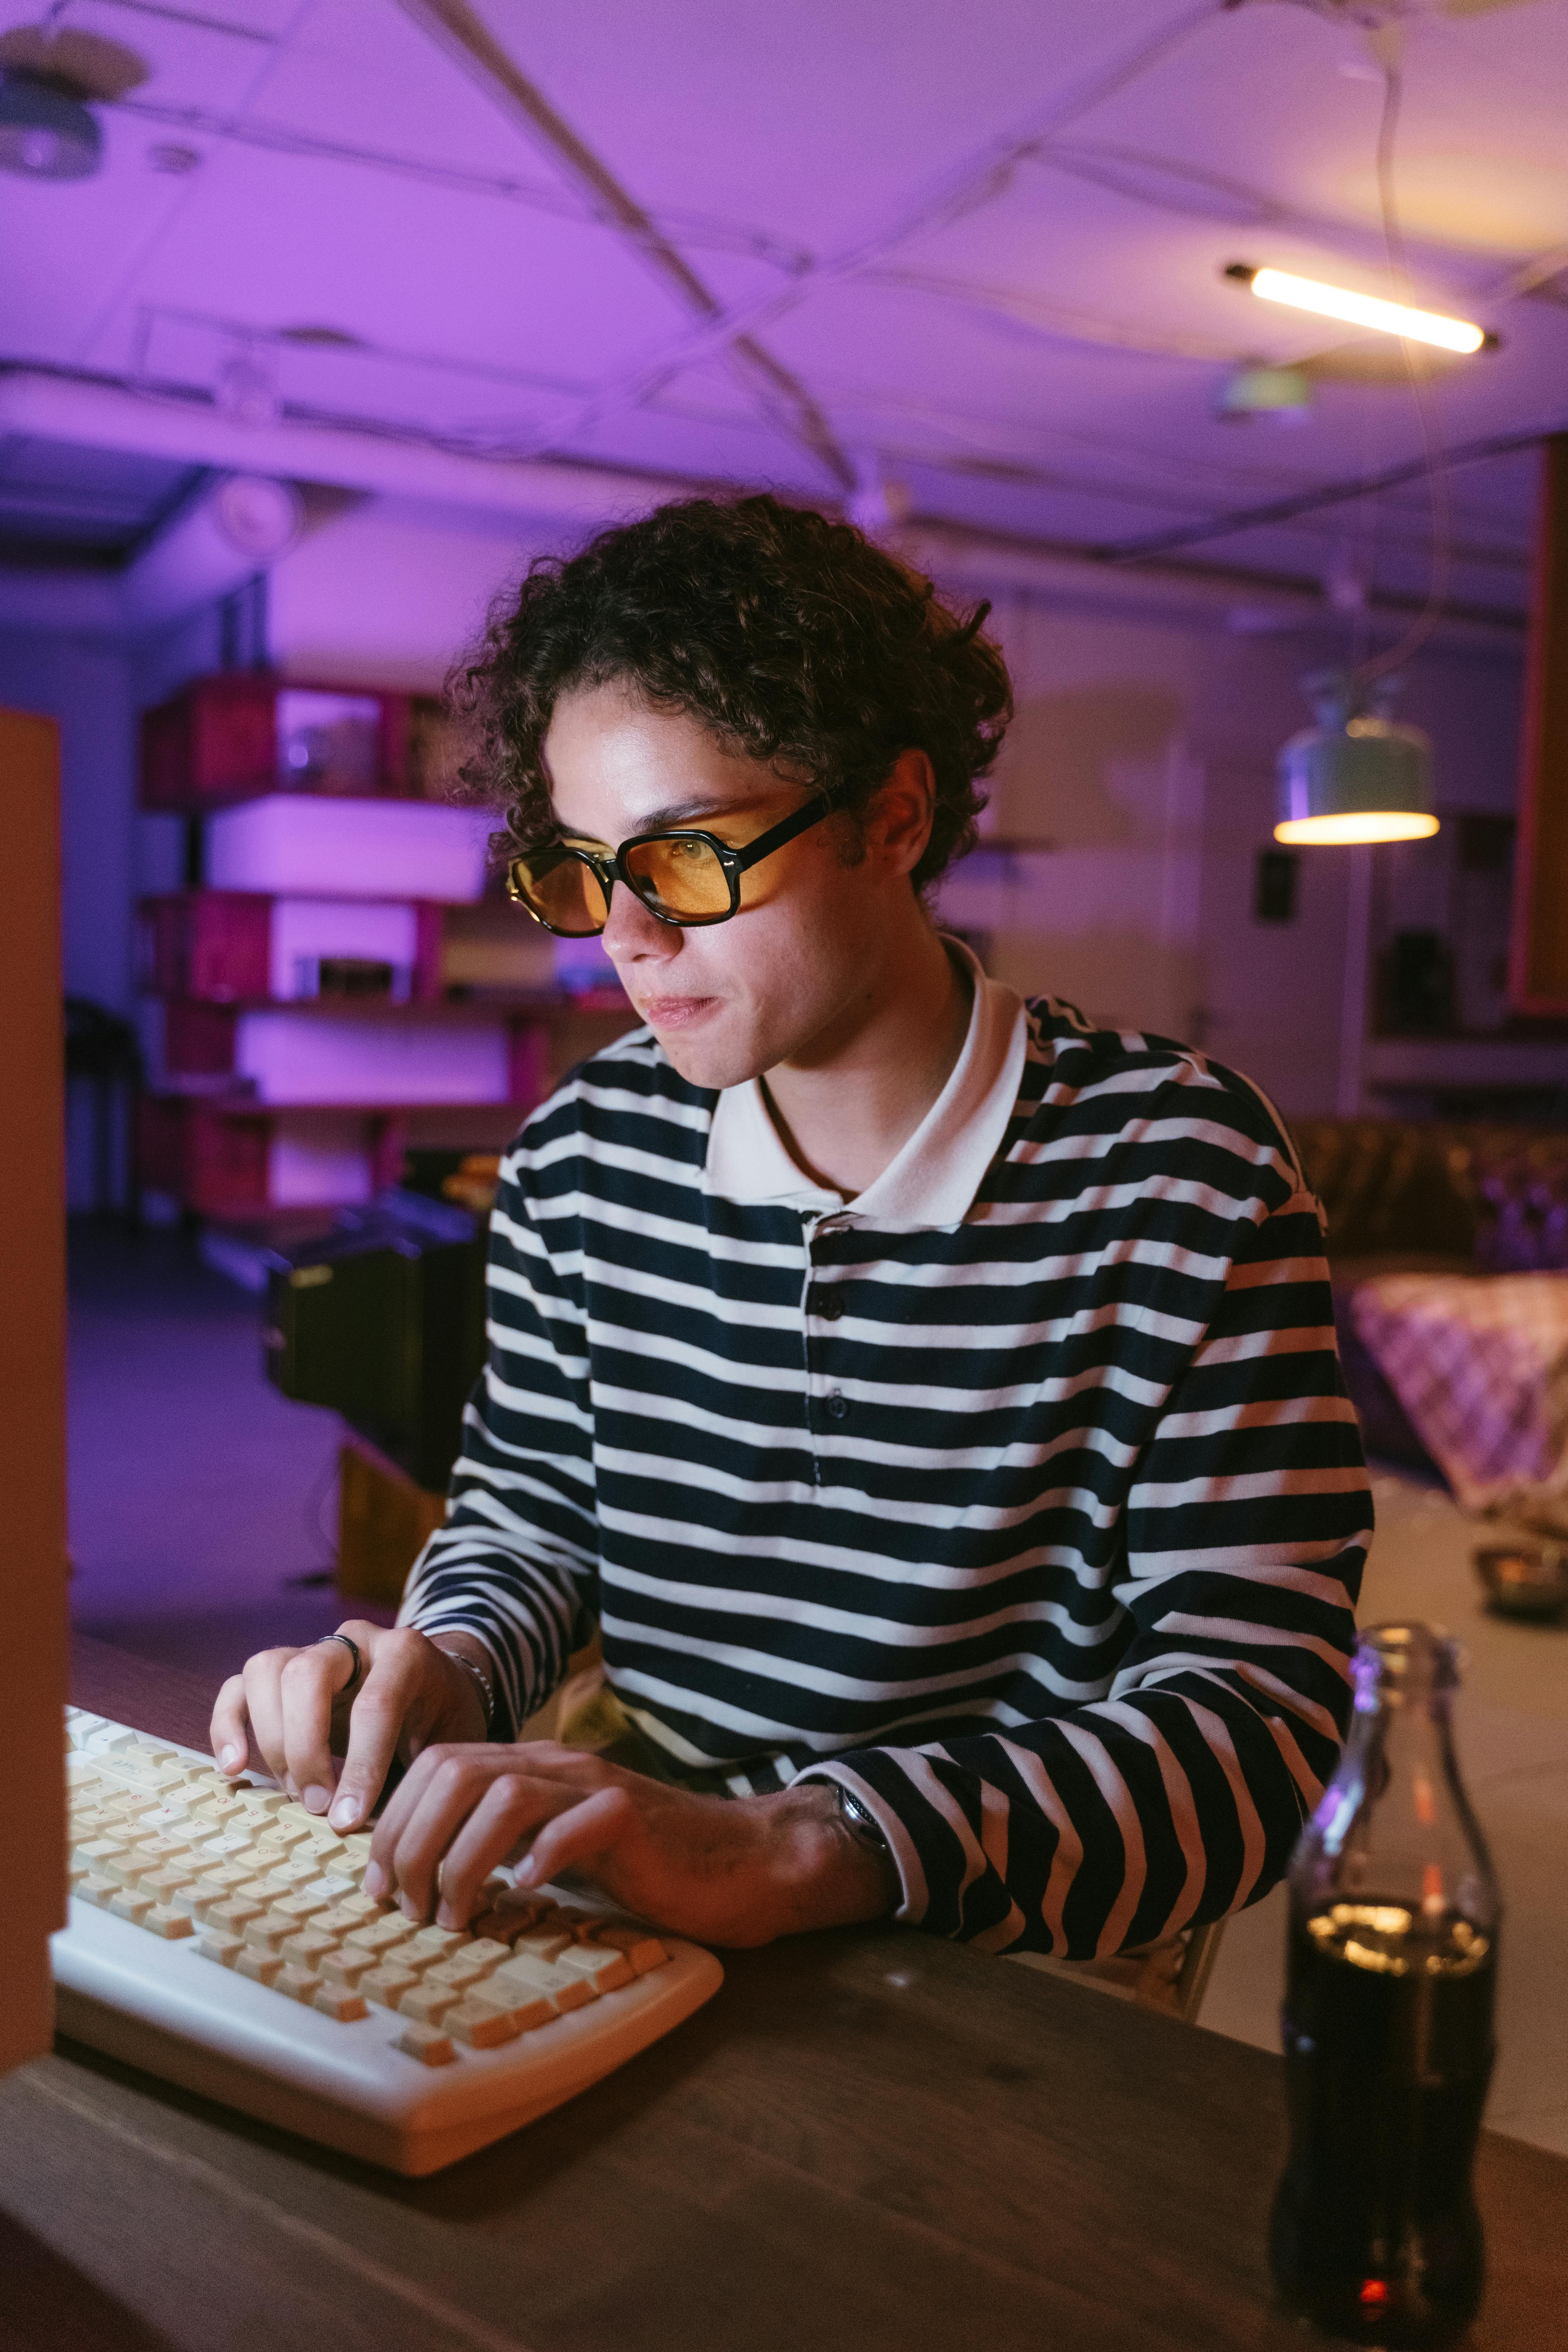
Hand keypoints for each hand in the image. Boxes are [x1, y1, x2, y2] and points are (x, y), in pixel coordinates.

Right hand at [209, 1623, 492, 1830]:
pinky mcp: (280, 1673)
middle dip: (306, 1748)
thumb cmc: (443, 1722)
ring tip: (293, 1792)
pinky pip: (238, 1687)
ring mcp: (312, 1650)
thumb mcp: (450, 1743)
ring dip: (271, 1739)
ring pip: (266, 1670)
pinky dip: (227, 1726)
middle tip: (317, 1806)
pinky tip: (235, 1769)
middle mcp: (354, 1641)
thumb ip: (421, 1774)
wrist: (439, 1687)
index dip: (360, 1766)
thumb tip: (380, 1828)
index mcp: (405, 1653)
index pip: (375, 1703)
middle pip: (307, 1673)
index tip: (348, 1821)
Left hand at [365, 1740, 901, 1947]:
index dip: (394, 1822)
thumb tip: (421, 1878)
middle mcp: (555, 1765)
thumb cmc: (640, 1866)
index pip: (437, 1766)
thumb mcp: (553, 1850)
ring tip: (452, 1916)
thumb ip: (500, 1847)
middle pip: (453, 1774)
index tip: (379, 1885)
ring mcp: (593, 1786)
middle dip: (411, 1843)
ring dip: (459, 1859)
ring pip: (499, 1794)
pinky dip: (538, 1858)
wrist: (734, 1863)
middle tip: (405, 1907)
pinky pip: (572, 1825)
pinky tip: (525, 1896)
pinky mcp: (629, 1817)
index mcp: (530, 1767)